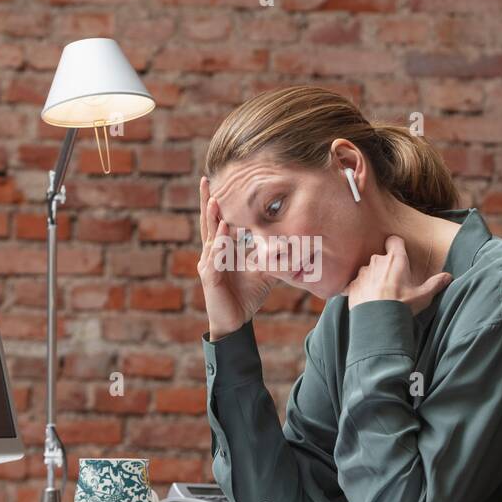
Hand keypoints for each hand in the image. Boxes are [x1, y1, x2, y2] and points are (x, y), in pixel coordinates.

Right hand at [197, 176, 276, 340]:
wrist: (236, 322)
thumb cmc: (246, 295)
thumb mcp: (264, 270)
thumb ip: (272, 254)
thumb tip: (294, 242)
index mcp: (222, 249)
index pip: (218, 221)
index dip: (216, 203)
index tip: (218, 181)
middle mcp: (212, 253)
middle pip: (208, 222)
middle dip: (208, 201)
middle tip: (206, 179)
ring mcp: (209, 264)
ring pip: (211, 237)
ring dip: (213, 218)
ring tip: (217, 200)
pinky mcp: (210, 278)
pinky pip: (215, 258)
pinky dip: (219, 244)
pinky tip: (224, 231)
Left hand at [344, 235, 451, 313]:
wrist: (377, 322)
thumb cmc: (401, 306)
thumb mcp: (423, 296)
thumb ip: (435, 284)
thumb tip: (448, 277)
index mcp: (396, 260)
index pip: (395, 241)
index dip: (397, 246)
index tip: (400, 255)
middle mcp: (377, 262)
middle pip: (381, 257)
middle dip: (386, 266)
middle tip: (394, 282)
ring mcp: (363, 273)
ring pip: (369, 270)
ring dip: (373, 278)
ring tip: (380, 294)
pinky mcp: (352, 285)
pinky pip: (357, 283)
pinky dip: (362, 289)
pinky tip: (368, 301)